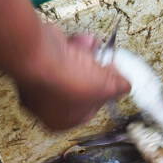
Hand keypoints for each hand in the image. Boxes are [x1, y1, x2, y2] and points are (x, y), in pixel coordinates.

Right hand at [14, 24, 130, 130]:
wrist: (40, 54)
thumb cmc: (65, 79)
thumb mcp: (106, 88)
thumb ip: (119, 88)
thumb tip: (124, 85)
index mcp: (61, 121)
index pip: (91, 110)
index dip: (105, 93)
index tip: (115, 80)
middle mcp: (46, 104)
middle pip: (82, 87)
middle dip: (96, 71)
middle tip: (106, 63)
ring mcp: (40, 81)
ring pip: (72, 68)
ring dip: (87, 55)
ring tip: (93, 49)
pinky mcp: (38, 60)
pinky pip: (62, 54)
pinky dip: (74, 46)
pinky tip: (82, 42)